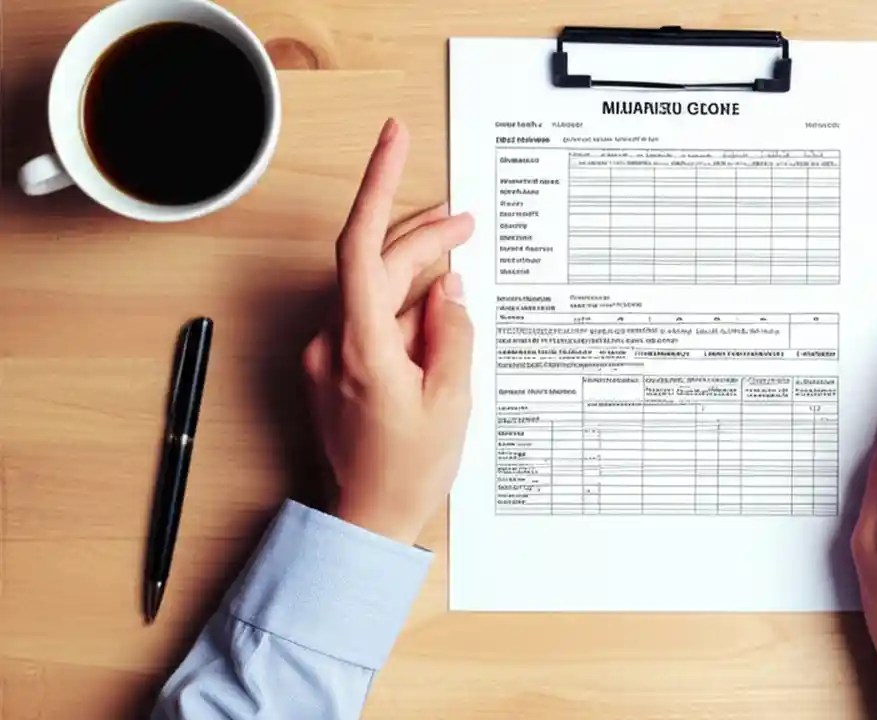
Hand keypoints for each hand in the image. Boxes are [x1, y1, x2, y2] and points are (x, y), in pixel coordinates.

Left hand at [303, 118, 475, 543]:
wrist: (367, 520)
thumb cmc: (409, 470)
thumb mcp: (451, 400)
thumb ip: (452, 333)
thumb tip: (447, 288)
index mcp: (362, 346)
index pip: (362, 245)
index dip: (378, 185)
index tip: (394, 140)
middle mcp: (335, 341)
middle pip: (374, 264)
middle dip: (421, 237)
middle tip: (467, 222)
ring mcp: (330, 353)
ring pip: (372, 288)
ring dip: (414, 269)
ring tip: (457, 251)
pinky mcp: (335, 365)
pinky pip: (369, 316)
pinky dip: (402, 302)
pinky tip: (436, 304)